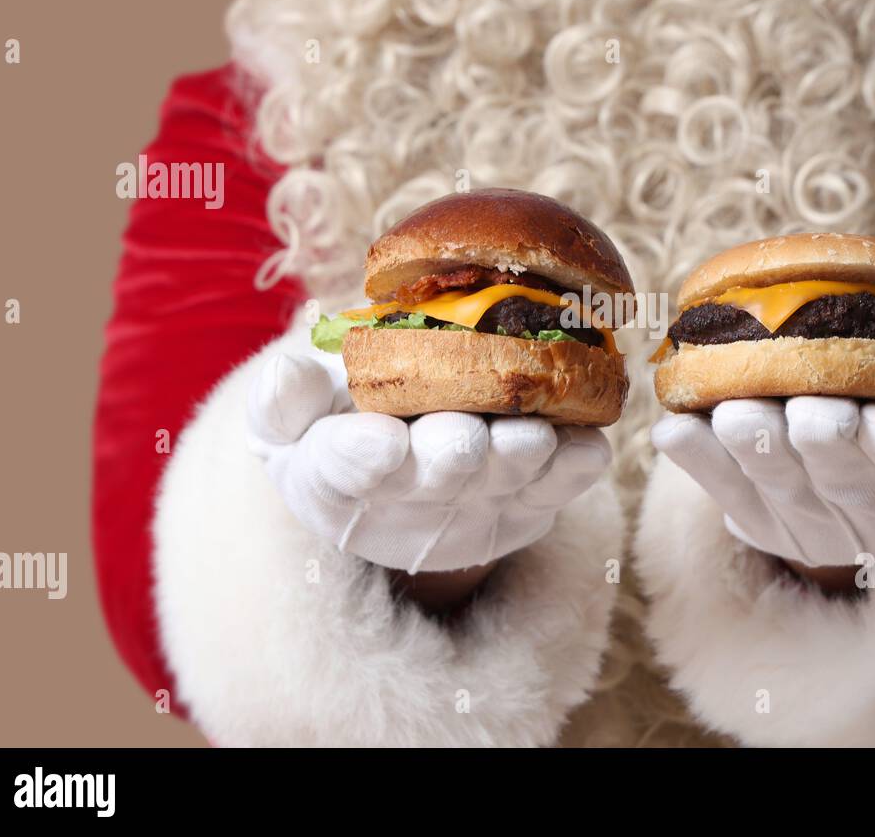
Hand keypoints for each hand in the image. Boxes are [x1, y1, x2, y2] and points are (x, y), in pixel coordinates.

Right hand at [247, 351, 611, 572]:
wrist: (397, 458)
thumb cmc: (332, 424)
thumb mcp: (288, 415)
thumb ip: (284, 399)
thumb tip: (286, 370)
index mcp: (336, 474)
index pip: (343, 467)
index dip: (361, 456)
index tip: (378, 442)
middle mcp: (410, 499)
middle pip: (434, 479)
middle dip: (451, 460)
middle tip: (464, 439)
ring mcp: (476, 504)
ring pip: (503, 483)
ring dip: (520, 460)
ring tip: (533, 436)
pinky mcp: (528, 503)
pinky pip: (558, 488)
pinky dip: (575, 469)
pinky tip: (590, 446)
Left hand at [649, 359, 874, 567]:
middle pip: (846, 483)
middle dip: (823, 446)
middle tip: (810, 411)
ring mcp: (810, 528)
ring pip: (779, 487)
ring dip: (754, 450)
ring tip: (738, 414)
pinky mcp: (757, 521)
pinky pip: (723, 491)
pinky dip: (696, 462)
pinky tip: (673, 431)